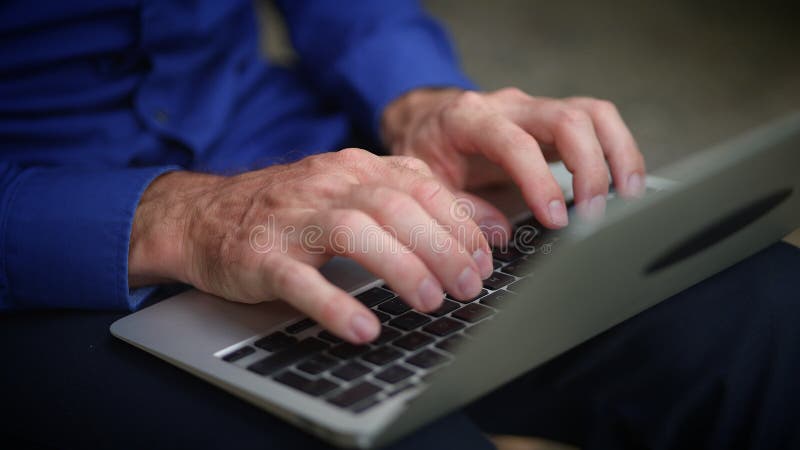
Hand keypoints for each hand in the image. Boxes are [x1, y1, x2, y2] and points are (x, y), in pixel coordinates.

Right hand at [128, 149, 492, 343]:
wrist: (205, 215)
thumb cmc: (294, 210)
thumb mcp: (355, 193)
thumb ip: (417, 203)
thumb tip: (491, 227)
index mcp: (356, 169)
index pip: (423, 186)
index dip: (462, 222)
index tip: (488, 258)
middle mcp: (328, 186)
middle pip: (396, 207)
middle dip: (443, 249)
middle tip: (468, 287)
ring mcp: (292, 220)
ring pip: (355, 233)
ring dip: (401, 268)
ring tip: (430, 302)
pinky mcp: (261, 257)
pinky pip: (301, 280)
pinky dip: (335, 304)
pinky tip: (363, 327)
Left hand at [382, 87, 645, 240]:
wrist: (426, 122)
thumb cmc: (426, 153)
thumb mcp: (423, 183)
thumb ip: (457, 207)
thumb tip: (500, 234)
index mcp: (468, 118)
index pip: (515, 142)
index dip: (540, 180)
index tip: (557, 220)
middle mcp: (509, 105)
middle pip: (566, 119)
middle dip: (589, 168)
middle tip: (593, 216)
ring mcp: (536, 109)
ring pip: (592, 114)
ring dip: (617, 154)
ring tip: (628, 197)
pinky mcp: (555, 119)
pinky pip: (598, 122)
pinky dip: (619, 149)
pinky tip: (626, 182)